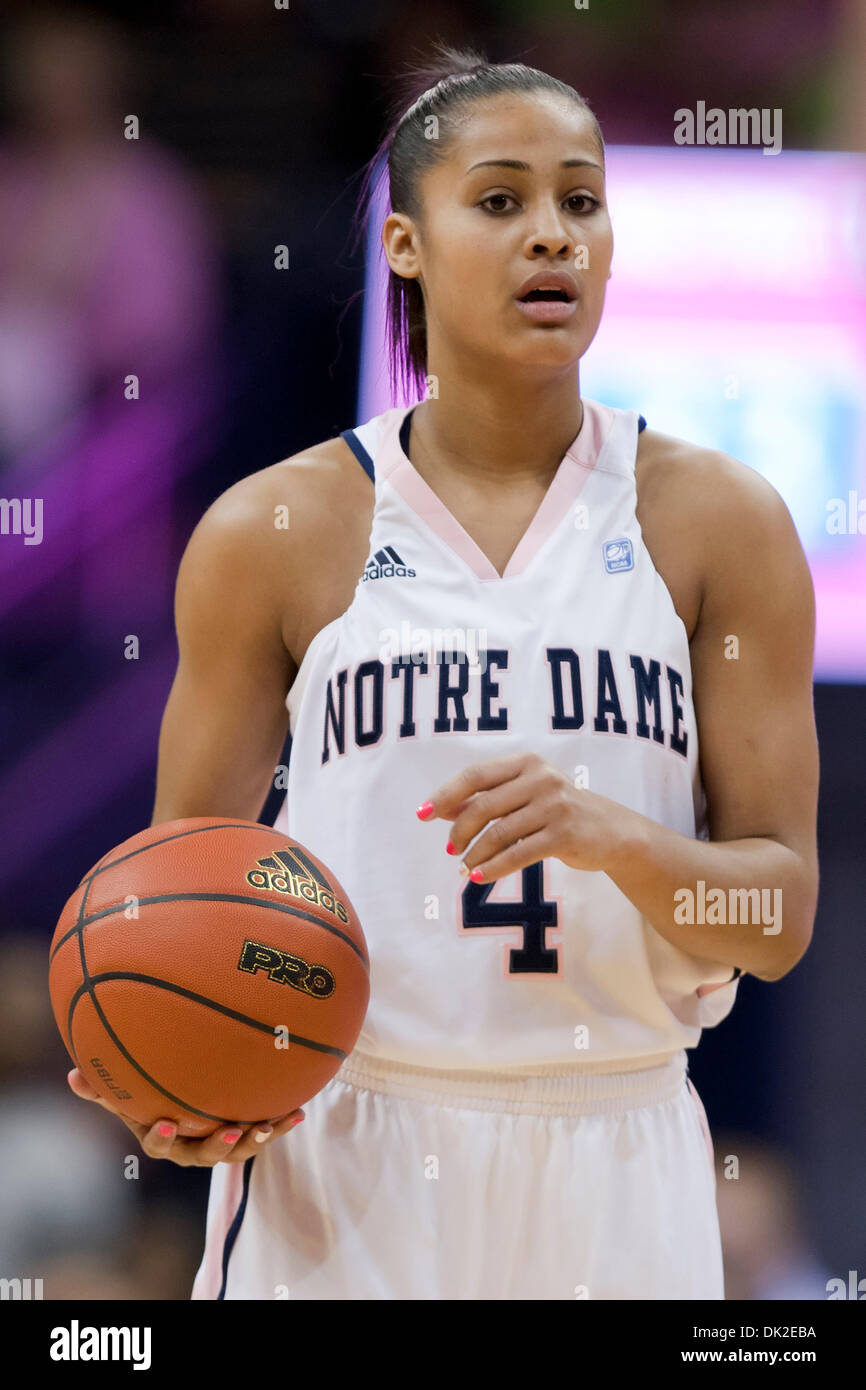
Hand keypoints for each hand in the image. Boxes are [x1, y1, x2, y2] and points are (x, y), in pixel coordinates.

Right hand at [66, 1067, 304, 1166]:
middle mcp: (193, 1148)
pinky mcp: (246, 1134)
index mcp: (164, 1137)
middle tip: (231, 1132)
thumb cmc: (152, 1095)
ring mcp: (221, 1144)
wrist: (189, 1102)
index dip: (162, 1137)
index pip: (159, 1145)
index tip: (166, 1122)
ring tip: (269, 1125)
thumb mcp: (129, 1092)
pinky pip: (264, 1133)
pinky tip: (298, 1111)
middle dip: (218, 1146)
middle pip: (205, 1155)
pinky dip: (281, 1124)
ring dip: (255, 1139)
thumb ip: (105, 1087)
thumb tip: (74, 1075)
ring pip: (239, 1150)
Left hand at [417, 751, 635, 881]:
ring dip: (475, 854)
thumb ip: (489, 799)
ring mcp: (553, 805)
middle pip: (483, 805)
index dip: (445, 795)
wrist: (612, 831)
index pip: (475, 776)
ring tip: (465, 868)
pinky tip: (479, 877)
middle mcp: (540, 778)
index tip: (422, 814)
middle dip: (459, 831)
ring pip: (498, 832)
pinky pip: (518, 853)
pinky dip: (494, 868)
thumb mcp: (525, 797)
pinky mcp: (563, 834)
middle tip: (451, 849)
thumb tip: (443, 809)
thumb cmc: (560, 812)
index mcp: (526, 763)